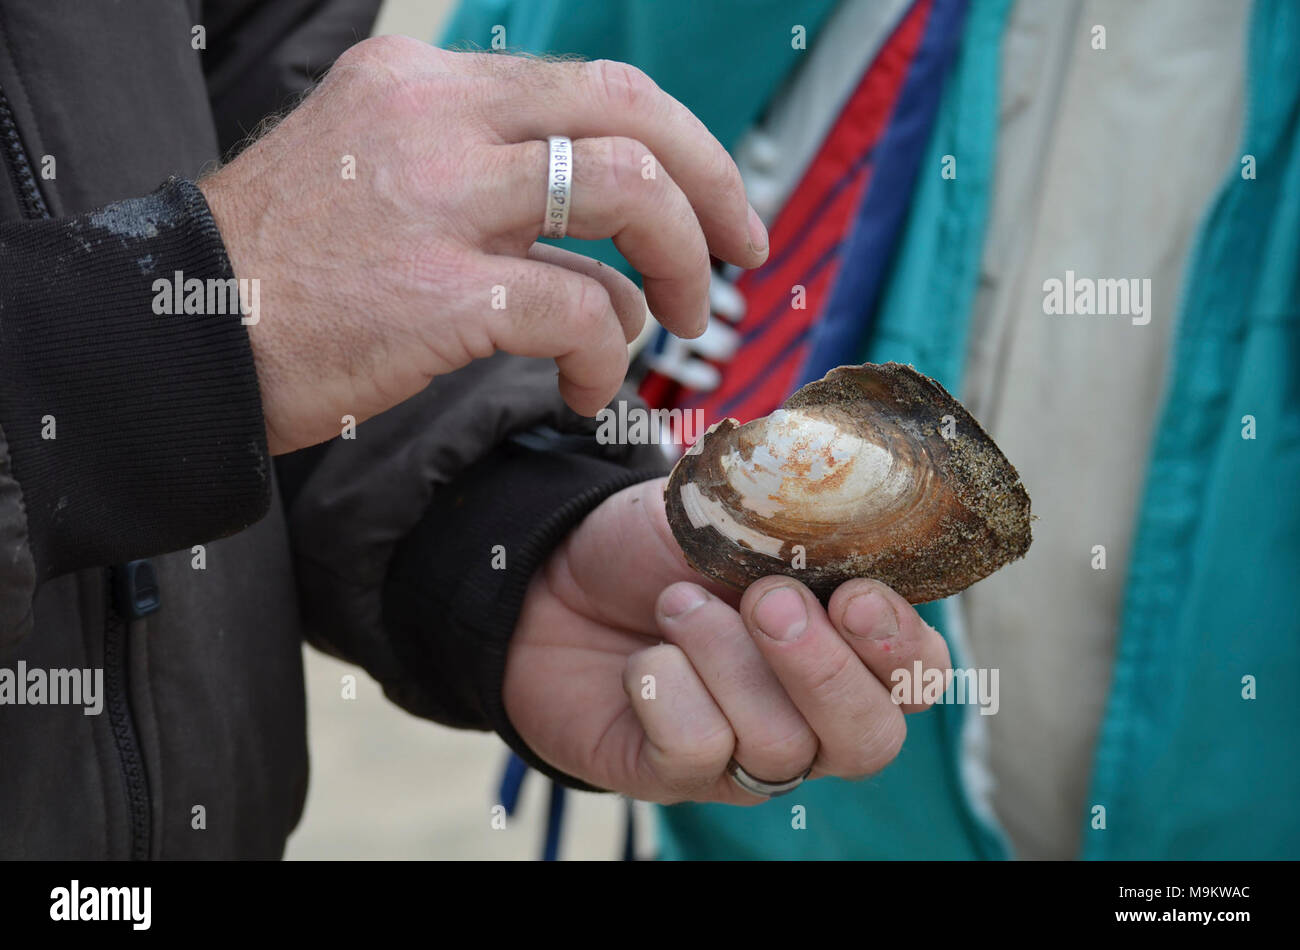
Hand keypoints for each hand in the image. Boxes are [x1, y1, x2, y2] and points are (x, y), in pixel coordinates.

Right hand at [199, 37, 767, 454]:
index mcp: (426, 85)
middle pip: (633, 116)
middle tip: (739, 255)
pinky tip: (586, 390)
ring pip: (625, 195)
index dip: (679, 144)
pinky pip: (579, 312)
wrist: (176, 336)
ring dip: (678, 268)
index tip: (714, 204)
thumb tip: (591, 231)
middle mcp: (437, 120)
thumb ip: (476, 174)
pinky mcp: (435, 294)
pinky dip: (606, 356)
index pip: (592, 85)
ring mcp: (437, 202)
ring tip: (678, 328)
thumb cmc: (282, 272)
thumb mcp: (373, 173)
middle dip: (712, 188)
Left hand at [505, 478, 952, 802]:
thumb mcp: (731, 505)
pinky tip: (645, 658)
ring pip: (780, 747)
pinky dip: (669, 693)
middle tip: (766, 601)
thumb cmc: (656, 544)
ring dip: (724, 661)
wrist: (552, 577)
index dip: (901, 647)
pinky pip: (699, 753)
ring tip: (675, 603)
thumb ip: (800, 503)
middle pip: (869, 739)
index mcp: (843, 639)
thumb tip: (857, 471)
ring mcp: (745, 751)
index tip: (854, 596)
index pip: (918, 674)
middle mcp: (810, 710)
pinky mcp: (677, 774)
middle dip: (821, 670)